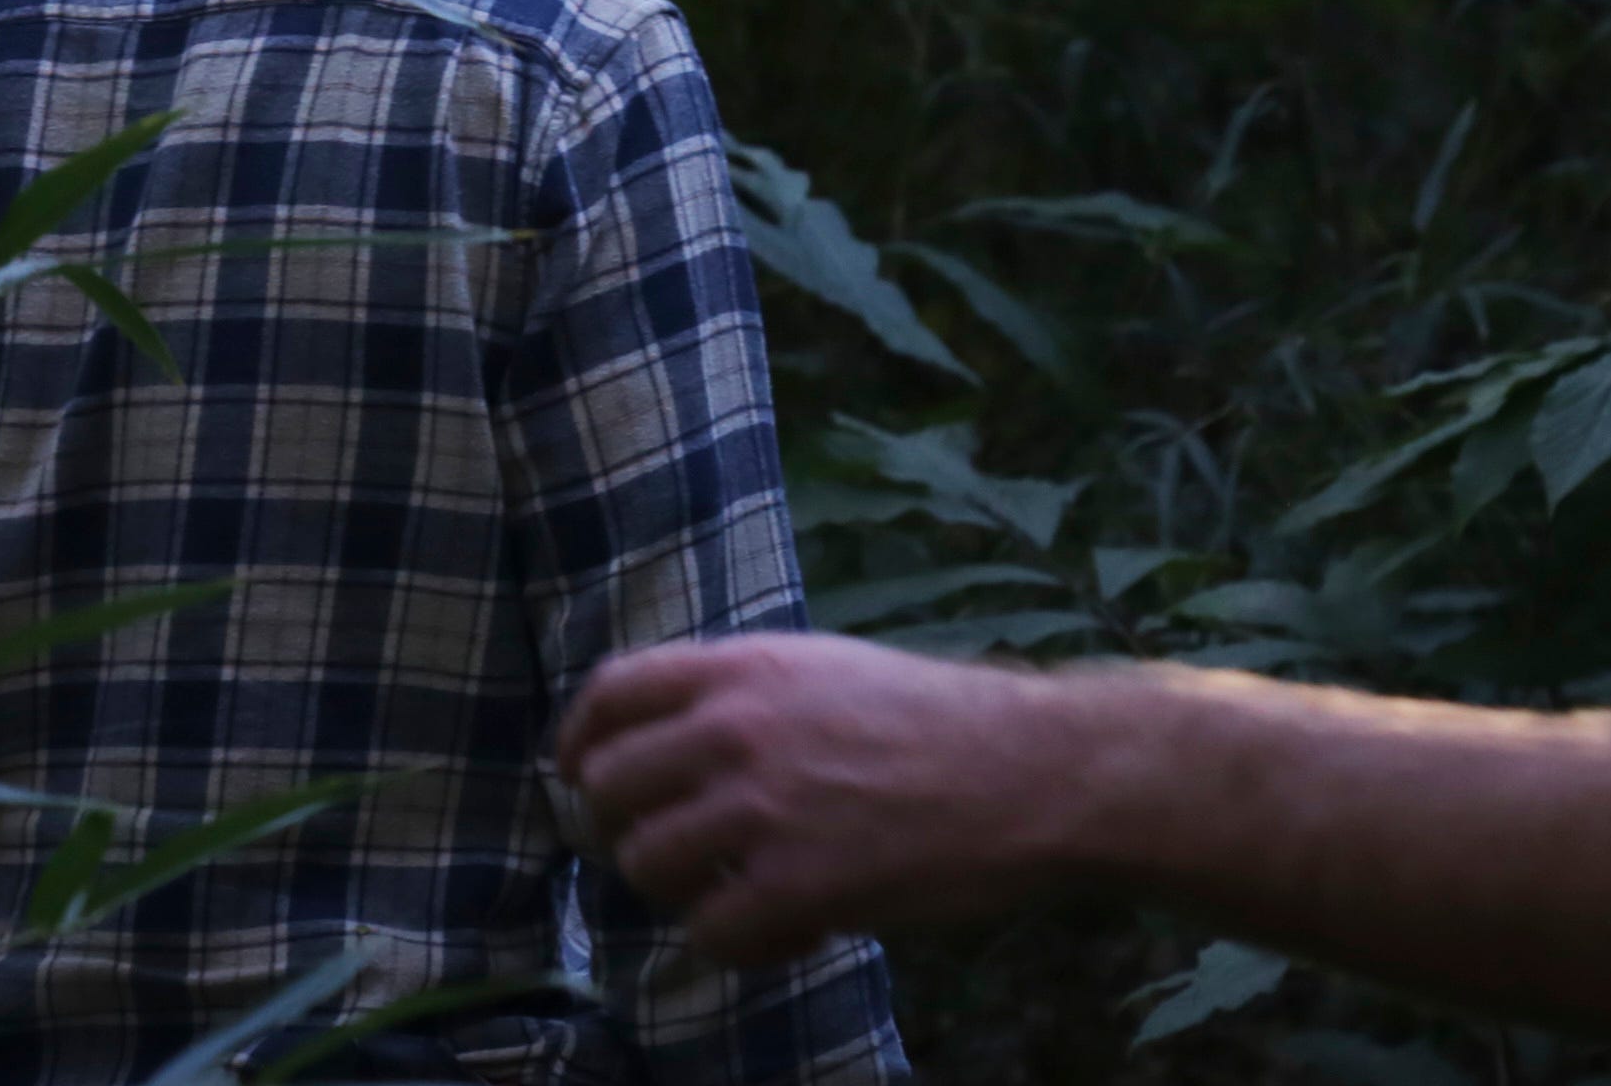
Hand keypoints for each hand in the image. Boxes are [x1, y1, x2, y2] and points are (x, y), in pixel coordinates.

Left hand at [557, 632, 1098, 960]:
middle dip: (625, 828)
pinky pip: (711, 932)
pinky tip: (791, 929)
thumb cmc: (941, 721)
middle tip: (674, 853)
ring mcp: (763, 807)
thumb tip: (670, 740)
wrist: (1030, 772)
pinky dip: (740, 943)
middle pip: (608, 788)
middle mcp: (737, 727)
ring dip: (684, 889)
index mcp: (744, 666)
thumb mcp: (827, 670)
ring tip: (743, 891)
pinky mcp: (797, 883)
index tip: (580, 776)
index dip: (580, 742)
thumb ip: (745, 695)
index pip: (611, 694)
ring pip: (646, 865)